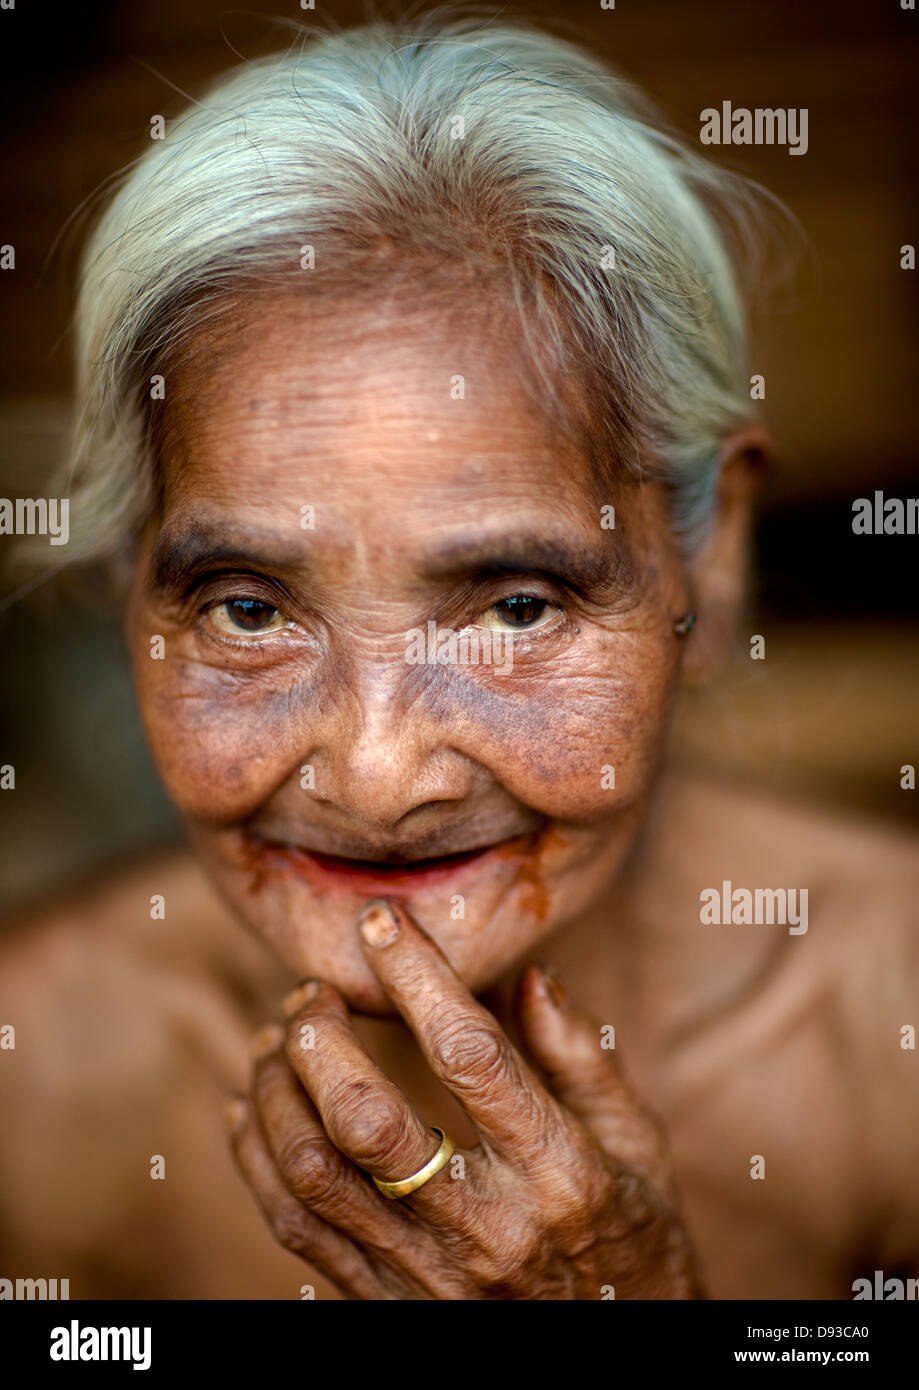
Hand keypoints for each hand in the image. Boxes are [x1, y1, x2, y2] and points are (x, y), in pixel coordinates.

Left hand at [225, 899, 703, 1299]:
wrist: (618, 1359)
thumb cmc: (633, 1236)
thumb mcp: (637, 1141)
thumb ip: (580, 1056)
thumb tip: (527, 974)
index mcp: (558, 1172)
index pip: (472, 1055)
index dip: (417, 976)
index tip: (381, 922)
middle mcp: (485, 1228)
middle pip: (366, 1119)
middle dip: (321, 1037)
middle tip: (313, 991)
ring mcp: (427, 1275)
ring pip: (313, 1172)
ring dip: (277, 1089)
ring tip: (277, 1037)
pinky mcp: (384, 1303)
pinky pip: (295, 1227)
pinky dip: (256, 1157)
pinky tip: (253, 1106)